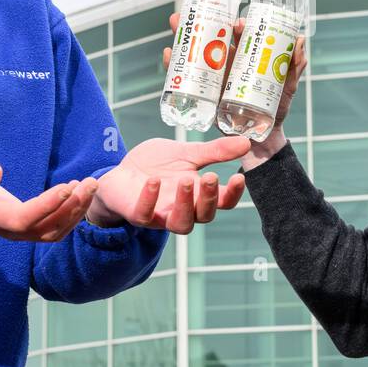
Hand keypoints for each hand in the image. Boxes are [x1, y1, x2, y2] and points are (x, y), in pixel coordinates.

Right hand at [0, 148, 94, 242]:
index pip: (24, 219)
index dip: (48, 206)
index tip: (69, 186)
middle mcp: (4, 229)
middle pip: (45, 230)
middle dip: (71, 209)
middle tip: (91, 182)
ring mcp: (14, 229)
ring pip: (52, 232)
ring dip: (76, 212)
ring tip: (91, 185)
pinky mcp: (21, 224)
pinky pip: (52, 227)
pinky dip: (70, 213)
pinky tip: (79, 192)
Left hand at [86, 136, 251, 233]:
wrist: (121, 172)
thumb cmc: (156, 166)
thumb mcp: (187, 153)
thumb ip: (214, 151)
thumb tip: (246, 142)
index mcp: (198, 194)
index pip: (223, 202)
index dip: (233, 194)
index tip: (239, 177)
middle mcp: (183, 209)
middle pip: (204, 216)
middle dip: (209, 198)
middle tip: (210, 177)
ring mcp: (160, 215)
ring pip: (180, 225)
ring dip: (185, 205)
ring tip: (186, 181)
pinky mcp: (138, 215)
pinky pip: (145, 215)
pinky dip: (150, 199)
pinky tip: (154, 181)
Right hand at [161, 11, 307, 132]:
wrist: (262, 137)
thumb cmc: (276, 108)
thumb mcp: (288, 85)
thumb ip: (295, 65)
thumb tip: (300, 40)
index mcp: (245, 58)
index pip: (238, 36)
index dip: (236, 25)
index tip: (237, 22)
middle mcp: (227, 64)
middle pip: (210, 38)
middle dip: (198, 23)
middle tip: (190, 13)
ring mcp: (213, 78)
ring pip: (194, 53)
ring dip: (182, 37)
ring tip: (175, 24)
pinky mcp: (203, 93)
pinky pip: (186, 78)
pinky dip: (174, 66)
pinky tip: (168, 55)